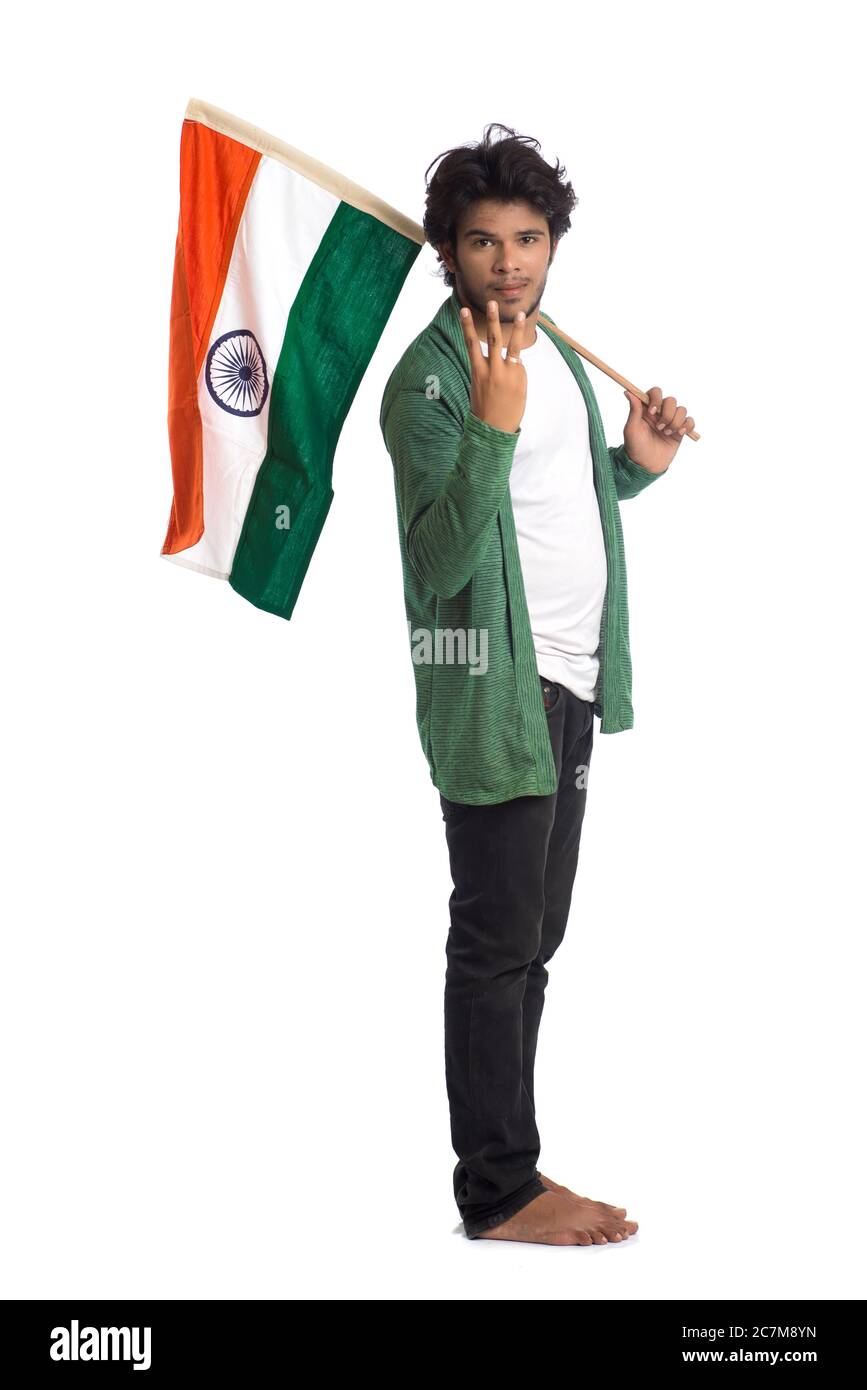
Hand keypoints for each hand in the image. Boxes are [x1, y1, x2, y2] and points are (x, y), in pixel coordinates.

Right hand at [459, 299, 528, 433]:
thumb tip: (511, 357)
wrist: (494, 430)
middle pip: (493, 339)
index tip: (463, 310)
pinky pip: (519, 369)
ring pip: (513, 347)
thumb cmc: (485, 409)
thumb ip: (492, 369)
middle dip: (493, 320)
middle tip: (492, 303)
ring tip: (520, 314)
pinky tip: (513, 387)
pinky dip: (517, 372)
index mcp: (478, 371)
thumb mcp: (481, 387)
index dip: (467, 326)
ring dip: (516, 329)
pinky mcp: (520, 380)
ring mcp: (508, 374)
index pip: (471, 343)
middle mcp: (492, 370)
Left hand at [622, 386, 695, 473]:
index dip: (656, 399)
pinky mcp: (680, 430)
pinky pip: (690, 421)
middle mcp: (660, 412)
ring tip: (666, 434)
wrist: (646, 465)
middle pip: (671, 400)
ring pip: (682, 410)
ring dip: (675, 422)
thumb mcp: (631, 429)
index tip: (652, 412)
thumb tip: (628, 392)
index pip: (656, 392)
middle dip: (667, 414)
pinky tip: (679, 433)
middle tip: (659, 428)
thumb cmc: (635, 447)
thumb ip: (633, 410)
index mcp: (647, 409)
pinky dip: (687, 425)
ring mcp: (671, 421)